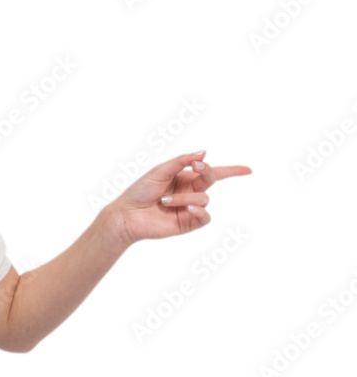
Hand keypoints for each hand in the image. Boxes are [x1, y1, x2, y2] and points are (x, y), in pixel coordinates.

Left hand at [108, 149, 252, 246]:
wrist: (128, 215)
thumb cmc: (140, 191)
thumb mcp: (160, 171)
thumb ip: (181, 161)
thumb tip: (203, 153)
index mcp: (184, 177)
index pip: (211, 172)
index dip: (232, 171)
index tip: (248, 170)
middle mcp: (189, 191)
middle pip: (211, 179)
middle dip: (207, 172)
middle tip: (196, 167)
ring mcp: (190, 208)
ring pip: (204, 198)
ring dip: (185, 197)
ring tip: (165, 200)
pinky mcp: (188, 223)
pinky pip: (204, 216)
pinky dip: (199, 211)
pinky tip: (187, 209)